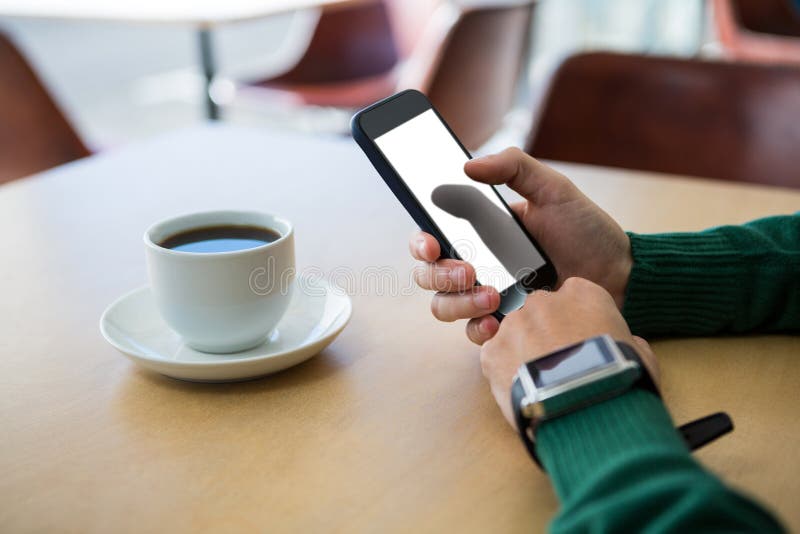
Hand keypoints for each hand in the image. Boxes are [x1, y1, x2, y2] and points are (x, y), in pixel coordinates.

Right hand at [410, 147, 632, 344]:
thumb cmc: (586, 230)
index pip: (431, 236)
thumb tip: (468, 165)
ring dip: (459, 303)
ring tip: (494, 297)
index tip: (433, 244)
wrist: (619, 274)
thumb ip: (513, 166)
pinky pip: (472, 333)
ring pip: (444, 306)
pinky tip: (497, 321)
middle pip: (428, 275)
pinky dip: (478, 329)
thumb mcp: (553, 189)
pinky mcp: (504, 324)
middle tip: (470, 272)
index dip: (421, 243)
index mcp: (479, 232)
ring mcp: (487, 296)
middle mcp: (476, 265)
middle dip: (440, 275)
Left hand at [479, 277, 658, 427]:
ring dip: (523, 351)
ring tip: (541, 382)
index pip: (573, 297)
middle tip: (558, 364)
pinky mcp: (493, 351)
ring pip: (515, 333)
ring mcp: (514, 324)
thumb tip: (628, 343)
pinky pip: (496, 356)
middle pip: (540, 312)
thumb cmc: (619, 380)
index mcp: (583, 294)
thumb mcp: (640, 354)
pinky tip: (523, 389)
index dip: (576, 322)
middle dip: (546, 333)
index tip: (579, 341)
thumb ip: (627, 339)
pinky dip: (505, 371)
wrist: (588, 408)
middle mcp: (544, 302)